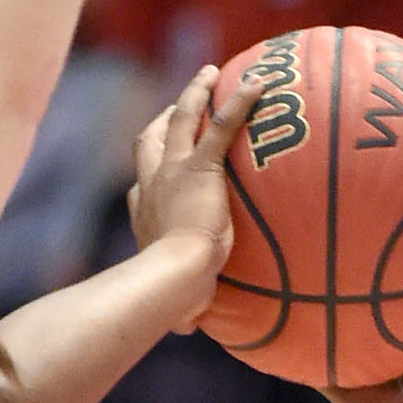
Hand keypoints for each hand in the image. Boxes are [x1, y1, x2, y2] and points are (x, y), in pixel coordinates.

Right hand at [127, 65, 255, 326]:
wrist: (172, 277)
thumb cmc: (170, 295)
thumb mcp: (172, 297)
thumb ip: (180, 308)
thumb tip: (183, 330)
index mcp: (143, 211)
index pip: (142, 181)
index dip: (151, 167)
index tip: (162, 161)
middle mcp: (152, 183)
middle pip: (153, 137)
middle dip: (166, 115)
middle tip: (183, 100)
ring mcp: (174, 171)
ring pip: (182, 118)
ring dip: (195, 92)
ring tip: (211, 72)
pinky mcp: (201, 167)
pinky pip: (222, 125)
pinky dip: (240, 100)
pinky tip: (260, 82)